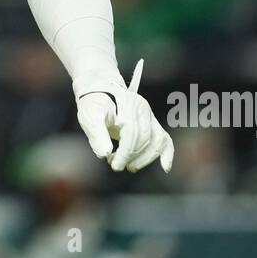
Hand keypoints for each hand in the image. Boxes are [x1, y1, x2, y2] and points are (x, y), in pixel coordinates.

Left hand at [74, 59, 173, 173]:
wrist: (101, 90)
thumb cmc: (94, 104)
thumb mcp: (89, 116)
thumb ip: (96, 134)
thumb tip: (104, 153)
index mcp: (127, 106)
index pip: (131, 132)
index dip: (125, 152)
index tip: (114, 165)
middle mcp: (142, 109)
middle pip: (145, 138)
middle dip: (132, 156)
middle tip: (117, 165)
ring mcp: (149, 115)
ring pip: (156, 141)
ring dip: (145, 159)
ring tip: (130, 165)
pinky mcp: (153, 122)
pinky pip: (165, 138)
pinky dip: (167, 153)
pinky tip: (165, 167)